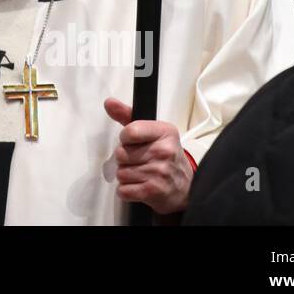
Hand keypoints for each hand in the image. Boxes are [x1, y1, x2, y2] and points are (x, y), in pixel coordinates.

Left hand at [104, 97, 192, 214]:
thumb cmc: (164, 155)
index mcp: (164, 132)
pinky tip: (138, 186)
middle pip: (121, 154)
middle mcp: (164, 151)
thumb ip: (127, 116)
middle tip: (138, 160)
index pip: (129, 132)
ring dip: (126, 175)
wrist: (185, 186)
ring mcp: (160, 172)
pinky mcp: (154, 191)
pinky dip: (126, 191)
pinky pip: (124, 190)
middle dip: (125, 159)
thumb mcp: (151, 131)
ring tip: (140, 173)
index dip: (125, 139)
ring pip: (121, 173)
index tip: (132, 142)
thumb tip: (109, 102)